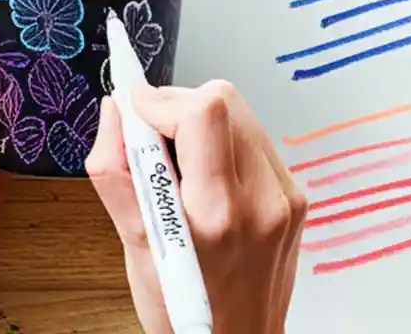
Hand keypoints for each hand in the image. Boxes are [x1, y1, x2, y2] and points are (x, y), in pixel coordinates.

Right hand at [86, 81, 306, 333]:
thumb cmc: (185, 310)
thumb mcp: (133, 247)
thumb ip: (116, 171)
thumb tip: (115, 111)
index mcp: (218, 214)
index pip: (203, 113)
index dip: (159, 100)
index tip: (134, 110)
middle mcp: (262, 199)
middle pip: (223, 100)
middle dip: (176, 106)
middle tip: (151, 137)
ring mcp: (285, 196)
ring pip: (241, 114)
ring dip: (200, 122)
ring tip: (178, 162)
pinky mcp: (295, 196)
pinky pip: (255, 141)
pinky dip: (223, 144)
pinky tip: (207, 177)